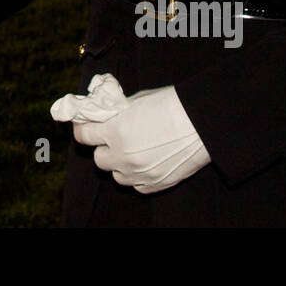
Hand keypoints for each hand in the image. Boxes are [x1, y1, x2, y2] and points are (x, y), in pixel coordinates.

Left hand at [51, 76, 209, 193]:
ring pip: (116, 175)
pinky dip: (137, 175)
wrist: (202, 122)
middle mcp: (123, 155)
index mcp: (115, 131)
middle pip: (98, 159)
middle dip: (103, 148)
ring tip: (133, 151)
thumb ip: (117, 111)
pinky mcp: (155, 183)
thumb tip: (106, 115)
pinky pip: (136, 185)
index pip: (84, 136)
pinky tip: (147, 161)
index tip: (85, 126)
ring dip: (119, 164)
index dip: (83, 129)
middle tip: (112, 139)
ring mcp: (139, 172)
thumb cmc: (171, 105)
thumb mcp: (137, 100)